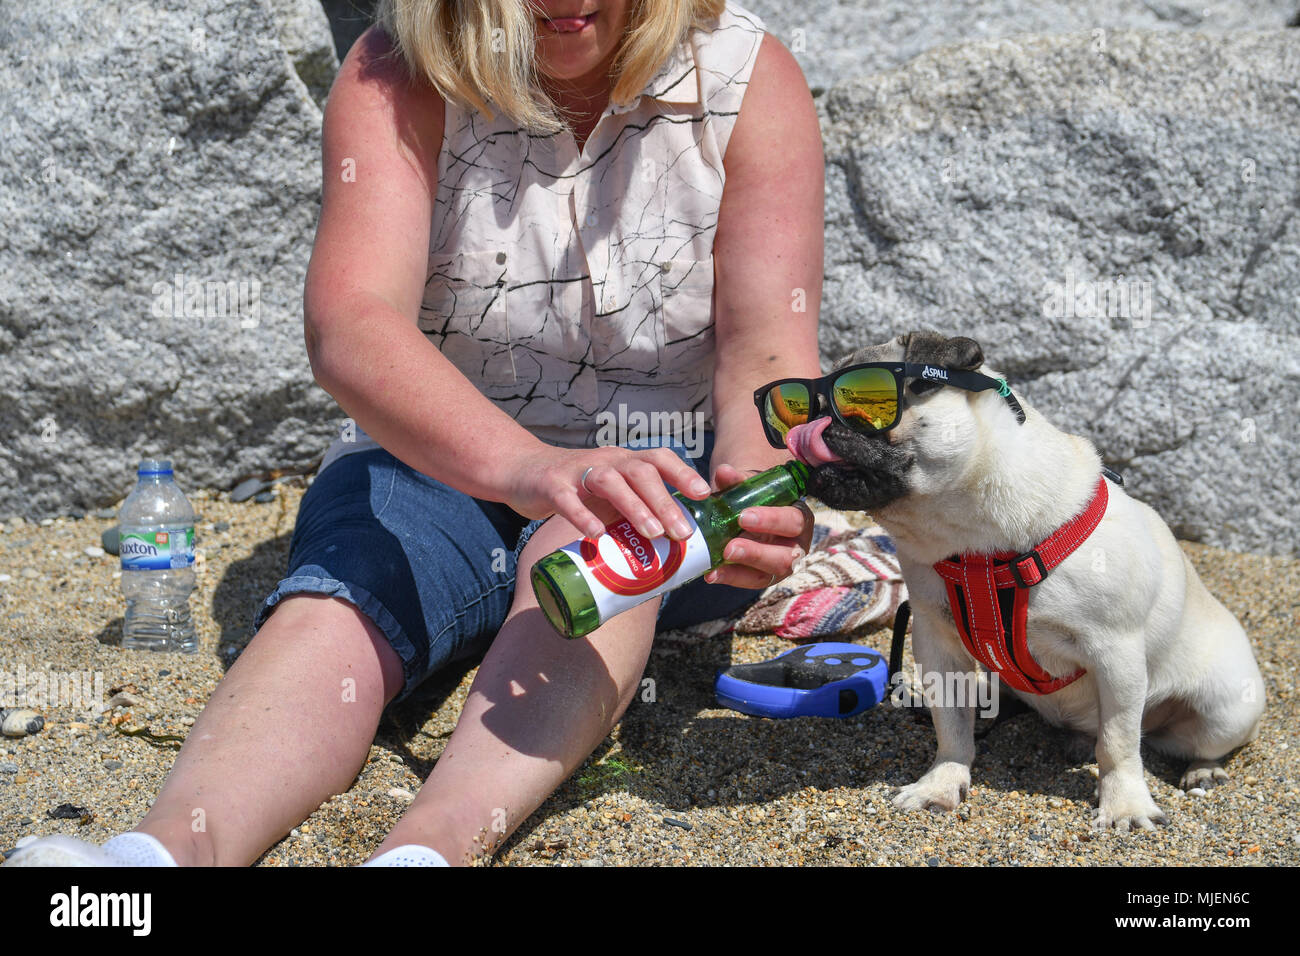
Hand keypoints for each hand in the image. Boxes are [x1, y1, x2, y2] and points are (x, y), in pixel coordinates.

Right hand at [506, 444, 712, 541]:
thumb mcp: (609, 491)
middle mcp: (605, 460)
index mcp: (623, 461)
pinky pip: (568, 500)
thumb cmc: (576, 487)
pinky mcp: (551, 486)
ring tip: (652, 534)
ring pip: (610, 481)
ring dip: (634, 507)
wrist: (522, 470)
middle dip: (665, 501)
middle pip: (640, 471)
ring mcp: (577, 471)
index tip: (704, 495)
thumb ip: (633, 508)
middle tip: (683, 532)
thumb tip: (672, 543)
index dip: (682, 473)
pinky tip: (596, 536)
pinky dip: (583, 517)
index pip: (658, 458)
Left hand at [703, 463, 814, 588]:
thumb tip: (724, 472)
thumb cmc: (755, 499)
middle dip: (757, 552)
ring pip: (771, 573)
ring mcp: (783, 565)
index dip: (770, 520)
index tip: (743, 517)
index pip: (793, 521)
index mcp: (799, 518)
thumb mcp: (748, 488)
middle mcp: (797, 545)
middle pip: (787, 556)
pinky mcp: (766, 578)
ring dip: (744, 569)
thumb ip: (737, 481)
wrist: (750, 513)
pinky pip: (751, 582)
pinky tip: (711, 574)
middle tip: (730, 547)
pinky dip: (730, 578)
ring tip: (720, 561)